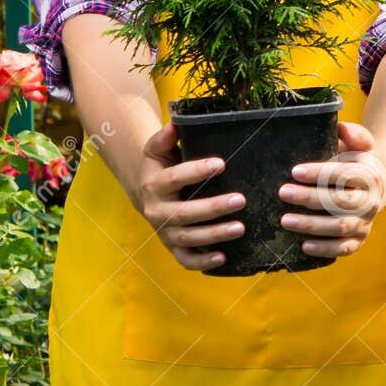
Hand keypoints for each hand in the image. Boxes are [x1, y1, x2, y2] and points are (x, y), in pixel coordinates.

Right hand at [135, 120, 245, 271]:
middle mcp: (157, 211)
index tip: (221, 163)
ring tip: (240, 228)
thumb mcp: (157, 150)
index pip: (175, 178)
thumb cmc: (160, 166)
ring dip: (215, 235)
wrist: (144, 191)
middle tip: (240, 200)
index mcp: (155, 184)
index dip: (197, 171)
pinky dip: (202, 262)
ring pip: (188, 238)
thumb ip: (166, 137)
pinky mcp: (172, 247)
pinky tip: (224, 257)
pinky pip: (185, 259)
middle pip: (184, 213)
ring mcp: (164, 232)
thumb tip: (176, 123)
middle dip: (213, 208)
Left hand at [278, 121, 385, 260]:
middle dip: (310, 198)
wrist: (371, 189)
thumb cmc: (354, 164)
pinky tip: (303, 246)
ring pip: (340, 226)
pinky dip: (325, 249)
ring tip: (285, 220)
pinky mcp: (358, 240)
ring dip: (312, 225)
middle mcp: (371, 201)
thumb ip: (353, 133)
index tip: (295, 171)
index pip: (345, 174)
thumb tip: (341, 128)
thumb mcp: (356, 144)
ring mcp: (365, 223)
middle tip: (282, 192)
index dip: (320, 173)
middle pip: (340, 201)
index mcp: (369, 176)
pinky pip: (343, 248)